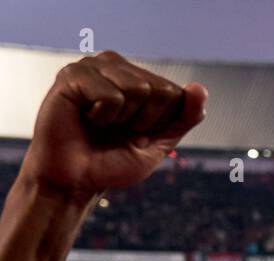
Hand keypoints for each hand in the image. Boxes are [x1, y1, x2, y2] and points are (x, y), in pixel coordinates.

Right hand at [21, 51, 206, 198]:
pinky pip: (111, 95)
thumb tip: (201, 88)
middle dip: (143, 121)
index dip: (160, 122)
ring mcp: (92, 67)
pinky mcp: (72, 75)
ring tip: (100, 124)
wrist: (75, 182)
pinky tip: (85, 118)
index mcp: (136, 77)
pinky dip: (102, 116)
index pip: (174, 93)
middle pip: (158, 89)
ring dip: (123, 119)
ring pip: (137, 88)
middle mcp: (115, 66)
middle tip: (116, 131)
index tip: (136, 134)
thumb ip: (184, 117)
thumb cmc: (113, 162)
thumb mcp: (160, 143)